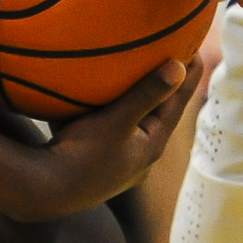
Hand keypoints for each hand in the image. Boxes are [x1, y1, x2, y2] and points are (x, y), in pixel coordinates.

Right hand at [0, 57, 202, 222]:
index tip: (198, 50)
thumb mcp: (117, 121)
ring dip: (139, 100)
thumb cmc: (82, 154)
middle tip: (175, 58)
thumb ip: (146, 94)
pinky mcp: (97, 162)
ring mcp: (119, 162)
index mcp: (151, 145)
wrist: (44, 192)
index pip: (177, 104)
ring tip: (142, 76)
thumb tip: (179, 66)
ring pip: (135, 122)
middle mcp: (140, 155)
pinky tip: (105, 101)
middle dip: (167, 87)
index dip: (188, 77)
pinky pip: (113, 129)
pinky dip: (115, 111)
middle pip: (159, 113)